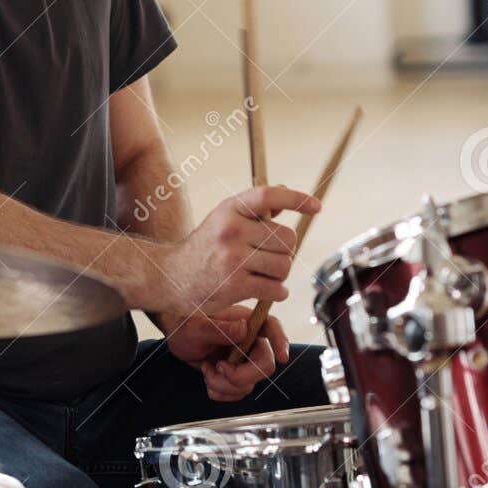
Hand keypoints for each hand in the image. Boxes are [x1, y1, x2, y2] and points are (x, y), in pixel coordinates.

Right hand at [157, 186, 316, 316]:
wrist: (171, 278)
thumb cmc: (205, 247)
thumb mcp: (222, 219)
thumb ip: (252, 208)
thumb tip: (287, 196)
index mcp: (228, 209)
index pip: (268, 196)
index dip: (297, 199)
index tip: (317, 206)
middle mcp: (231, 230)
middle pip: (287, 238)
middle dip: (285, 250)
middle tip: (269, 256)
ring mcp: (233, 259)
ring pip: (284, 265)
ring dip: (279, 274)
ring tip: (262, 274)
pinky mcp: (235, 285)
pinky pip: (276, 289)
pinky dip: (277, 292)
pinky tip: (264, 289)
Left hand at [164, 305, 291, 401]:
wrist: (177, 337)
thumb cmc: (185, 323)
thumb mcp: (196, 326)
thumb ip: (219, 329)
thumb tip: (243, 329)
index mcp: (245, 321)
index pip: (272, 327)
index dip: (281, 341)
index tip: (282, 357)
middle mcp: (249, 341)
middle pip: (264, 365)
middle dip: (242, 375)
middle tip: (219, 368)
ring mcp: (244, 360)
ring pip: (249, 384)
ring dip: (225, 385)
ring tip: (207, 371)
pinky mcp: (236, 375)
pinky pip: (238, 393)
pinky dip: (221, 392)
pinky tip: (208, 378)